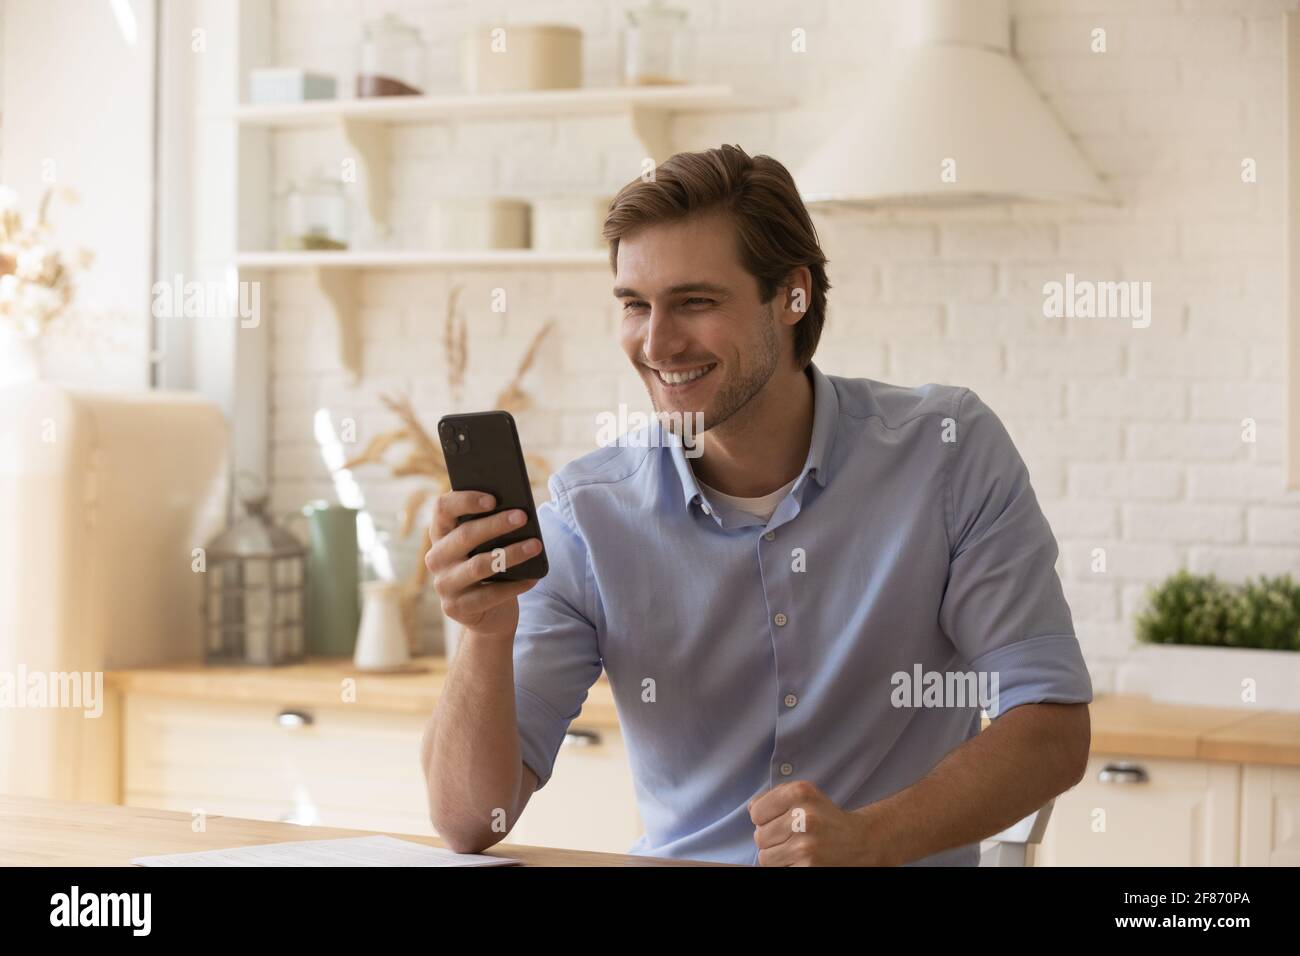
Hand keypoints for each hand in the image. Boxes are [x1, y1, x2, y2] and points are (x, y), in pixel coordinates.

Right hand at [425, 490, 542, 641]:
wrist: (489, 614)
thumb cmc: (491, 568)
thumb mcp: (487, 546)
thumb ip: (491, 528)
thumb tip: (516, 511)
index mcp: (440, 534)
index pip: (442, 509)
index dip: (465, 500)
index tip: (493, 498)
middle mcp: (436, 558)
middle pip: (464, 535)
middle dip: (496, 524)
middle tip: (523, 516)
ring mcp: (444, 585)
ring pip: (478, 565)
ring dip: (510, 554)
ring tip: (535, 545)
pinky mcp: (456, 608)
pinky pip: (489, 595)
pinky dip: (514, 585)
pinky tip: (533, 577)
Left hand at [749, 780, 882, 865]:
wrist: (861, 842)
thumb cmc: (826, 818)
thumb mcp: (805, 795)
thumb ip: (775, 797)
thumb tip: (751, 809)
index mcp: (800, 792)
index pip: (756, 812)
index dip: (765, 818)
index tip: (780, 820)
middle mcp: (804, 817)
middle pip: (759, 836)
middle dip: (771, 839)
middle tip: (792, 837)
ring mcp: (806, 845)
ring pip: (765, 857)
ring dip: (777, 856)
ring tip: (796, 849)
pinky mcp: (808, 867)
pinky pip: (777, 870)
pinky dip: (786, 866)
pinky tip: (802, 860)